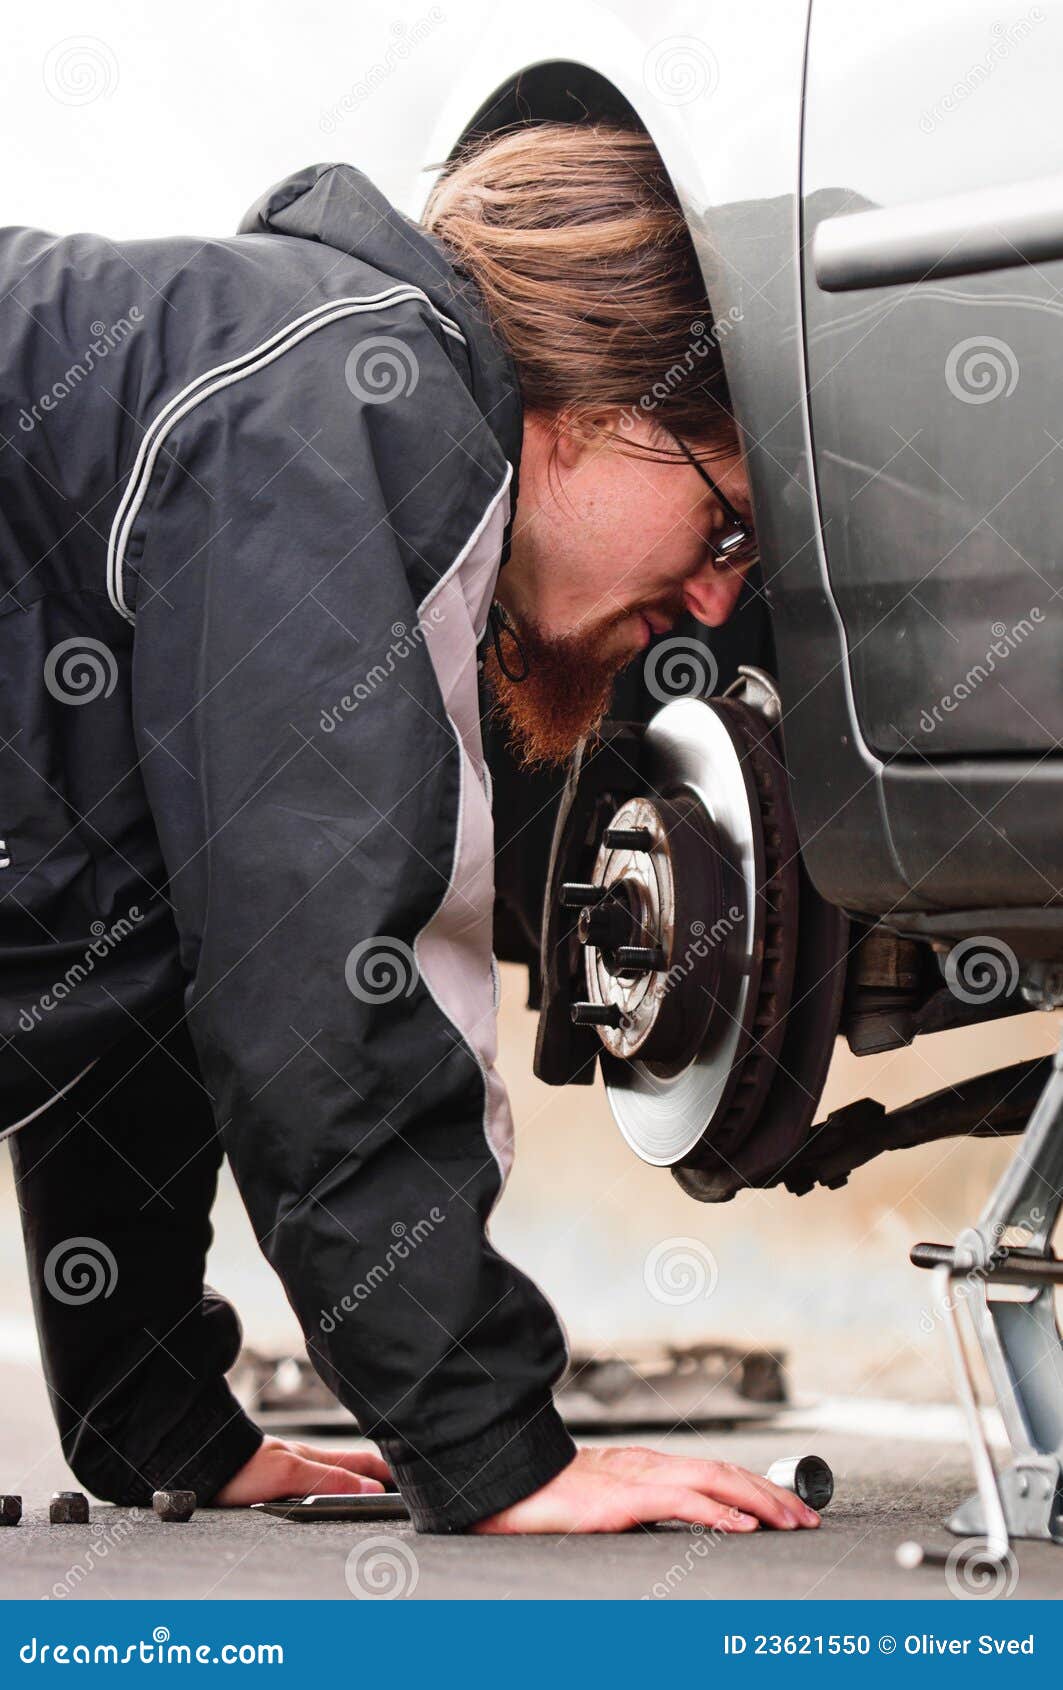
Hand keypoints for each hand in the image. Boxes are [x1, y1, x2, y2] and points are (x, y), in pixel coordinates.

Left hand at [212, 1435, 392, 1505]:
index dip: (392, 1471)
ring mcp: (292, 1473)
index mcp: (315, 1458)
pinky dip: (333, 1495)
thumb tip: (372, 1490)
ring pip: (335, 1480)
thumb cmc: (240, 1466)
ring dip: (358, 1486)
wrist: (199, 1464)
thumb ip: (329, 1482)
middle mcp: (307, 1464)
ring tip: (378, 1498)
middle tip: (404, 1492)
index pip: (366, 1464)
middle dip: (380, 1479)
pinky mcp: (275, 1485)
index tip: (415, 1481)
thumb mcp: (288, 1474)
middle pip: (354, 1471)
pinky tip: (332, 1504)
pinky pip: (314, 1491)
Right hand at [470, 1445, 821, 1534]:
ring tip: (791, 1521)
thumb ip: (638, 1511)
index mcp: (645, 1467)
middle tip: (808, 1517)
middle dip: (773, 1494)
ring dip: (759, 1501)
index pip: (715, 1471)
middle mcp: (648, 1464)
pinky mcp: (621, 1499)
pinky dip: (716, 1511)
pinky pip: (679, 1502)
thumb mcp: (601, 1506)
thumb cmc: (545, 1499)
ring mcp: (636, 1478)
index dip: (756, 1487)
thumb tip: (675, 1530)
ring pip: (713, 1481)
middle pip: (725, 1472)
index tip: (789, 1508)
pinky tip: (741, 1525)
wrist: (502, 1484)